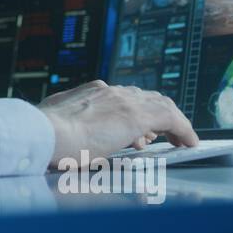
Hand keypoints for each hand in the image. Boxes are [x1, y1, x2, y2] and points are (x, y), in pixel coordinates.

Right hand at [36, 80, 198, 168]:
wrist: (44, 134)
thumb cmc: (44, 138)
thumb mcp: (59, 128)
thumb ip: (72, 129)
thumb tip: (76, 142)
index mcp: (89, 93)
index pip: (123, 97)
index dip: (137, 111)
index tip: (143, 129)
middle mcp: (107, 91)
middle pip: (145, 97)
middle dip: (158, 114)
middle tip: (166, 132)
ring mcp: (122, 101)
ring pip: (161, 104)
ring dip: (174, 121)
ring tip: (182, 138)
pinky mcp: (136, 115)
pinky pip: (170, 118)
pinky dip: (183, 129)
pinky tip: (189, 141)